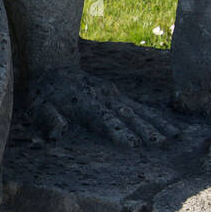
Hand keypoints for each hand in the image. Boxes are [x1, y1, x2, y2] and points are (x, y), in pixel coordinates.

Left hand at [25, 66, 174, 149]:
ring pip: (138, 110)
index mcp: (85, 105)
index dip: (120, 132)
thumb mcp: (38, 107)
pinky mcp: (116, 94)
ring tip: (172, 137)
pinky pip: (139, 107)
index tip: (134, 144)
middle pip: (127, 116)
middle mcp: (102, 99)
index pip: (106, 121)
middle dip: (144, 130)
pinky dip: (155, 117)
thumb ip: (49, 120)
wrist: (51, 67)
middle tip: (159, 143)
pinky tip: (168, 127)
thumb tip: (59, 133)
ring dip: (156, 124)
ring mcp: (111, 95)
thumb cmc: (42, 94)